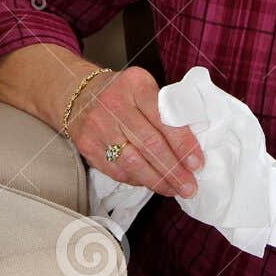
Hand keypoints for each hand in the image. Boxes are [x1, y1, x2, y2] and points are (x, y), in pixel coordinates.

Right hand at [66, 66, 201, 197]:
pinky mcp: (88, 145)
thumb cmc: (122, 93)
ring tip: (174, 190)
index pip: (164, 119)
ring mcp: (98, 126)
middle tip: (189, 187)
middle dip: (173, 170)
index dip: (182, 144)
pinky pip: (117, 170)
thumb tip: (190, 148)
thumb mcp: (144, 87)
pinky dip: (137, 180)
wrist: (78, 93)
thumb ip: (165, 110)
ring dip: (157, 181)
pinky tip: (150, 183)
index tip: (197, 164)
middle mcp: (114, 104)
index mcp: (135, 85)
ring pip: (133, 162)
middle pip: (149, 144)